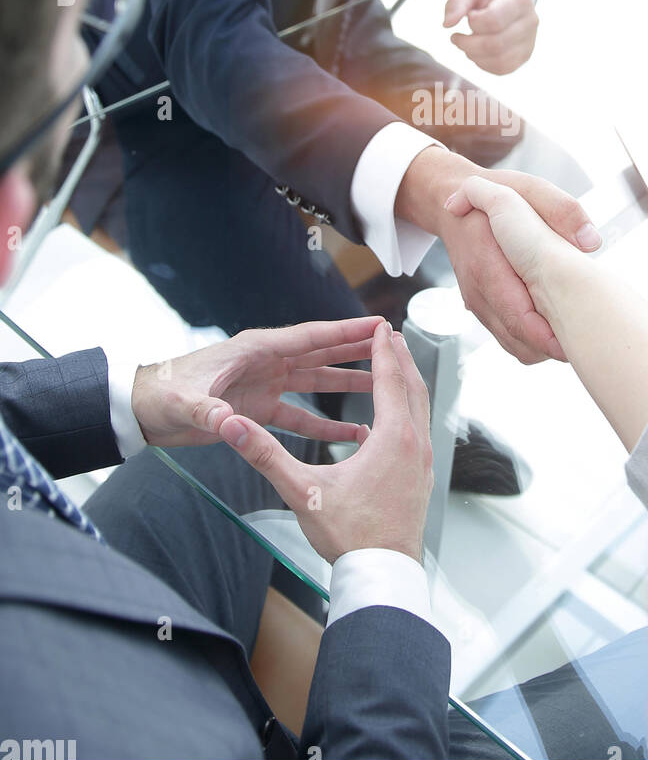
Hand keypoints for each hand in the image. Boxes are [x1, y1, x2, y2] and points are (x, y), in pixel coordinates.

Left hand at [131, 316, 381, 448]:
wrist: (142, 411)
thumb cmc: (162, 394)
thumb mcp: (185, 402)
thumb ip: (207, 410)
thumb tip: (223, 420)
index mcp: (256, 348)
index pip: (310, 337)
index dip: (346, 331)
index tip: (378, 325)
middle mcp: (266, 362)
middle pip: (321, 353)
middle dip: (357, 349)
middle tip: (392, 345)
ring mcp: (265, 385)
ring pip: (316, 382)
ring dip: (346, 384)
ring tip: (381, 387)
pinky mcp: (258, 410)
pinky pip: (300, 416)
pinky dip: (324, 424)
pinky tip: (348, 434)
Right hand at [218, 320, 432, 564]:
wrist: (382, 576)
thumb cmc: (348, 536)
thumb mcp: (303, 492)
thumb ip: (265, 455)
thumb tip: (233, 426)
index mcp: (392, 438)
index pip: (389, 379)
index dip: (383, 349)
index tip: (381, 325)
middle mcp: (416, 444)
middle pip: (413, 387)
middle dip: (401, 358)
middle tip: (391, 336)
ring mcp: (424, 463)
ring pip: (421, 410)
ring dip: (407, 384)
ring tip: (394, 369)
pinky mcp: (422, 479)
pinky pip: (419, 432)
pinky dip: (407, 413)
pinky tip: (384, 424)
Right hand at [396, 148, 600, 365]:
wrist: (452, 204)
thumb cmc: (495, 196)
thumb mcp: (529, 188)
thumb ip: (561, 209)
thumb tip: (590, 241)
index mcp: (488, 261)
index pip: (517, 313)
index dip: (546, 334)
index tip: (574, 338)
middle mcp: (478, 288)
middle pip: (517, 338)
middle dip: (552, 347)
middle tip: (584, 341)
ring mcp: (477, 303)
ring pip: (514, 346)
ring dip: (545, 348)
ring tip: (573, 335)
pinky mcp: (482, 310)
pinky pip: (509, 339)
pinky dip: (533, 342)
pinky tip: (554, 327)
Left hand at [443, 0, 537, 75]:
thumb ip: (456, 2)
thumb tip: (447, 24)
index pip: (493, 20)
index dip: (473, 22)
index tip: (467, 16)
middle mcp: (531, 22)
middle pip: (496, 44)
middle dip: (468, 44)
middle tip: (455, 37)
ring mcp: (530, 41)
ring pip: (499, 60)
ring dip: (473, 55)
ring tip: (465, 44)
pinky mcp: (524, 57)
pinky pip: (501, 69)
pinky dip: (482, 63)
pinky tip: (475, 52)